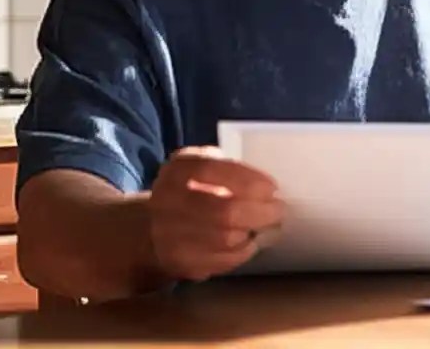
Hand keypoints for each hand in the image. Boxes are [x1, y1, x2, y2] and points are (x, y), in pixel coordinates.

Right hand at [147, 146, 283, 281]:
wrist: (151, 229)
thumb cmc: (194, 192)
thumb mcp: (203, 167)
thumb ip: (228, 169)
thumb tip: (268, 188)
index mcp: (176, 171)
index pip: (212, 170)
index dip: (249, 180)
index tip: (272, 188)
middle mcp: (166, 201)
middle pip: (224, 211)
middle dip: (261, 212)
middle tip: (278, 210)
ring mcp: (168, 234)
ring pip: (225, 238)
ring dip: (254, 233)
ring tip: (268, 227)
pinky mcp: (177, 262)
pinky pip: (220, 260)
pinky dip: (242, 252)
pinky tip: (249, 243)